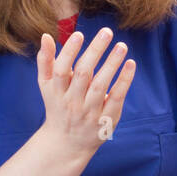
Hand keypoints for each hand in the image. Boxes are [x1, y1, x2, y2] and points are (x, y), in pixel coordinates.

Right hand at [36, 27, 135, 156]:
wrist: (67, 143)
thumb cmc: (57, 106)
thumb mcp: (47, 86)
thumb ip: (46, 61)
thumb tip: (46, 36)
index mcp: (56, 92)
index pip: (61, 70)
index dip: (69, 52)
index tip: (79, 34)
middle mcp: (72, 102)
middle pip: (83, 75)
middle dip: (95, 52)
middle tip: (107, 32)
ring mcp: (90, 112)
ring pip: (101, 86)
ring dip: (112, 64)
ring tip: (121, 45)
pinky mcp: (106, 119)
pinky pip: (116, 98)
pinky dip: (124, 81)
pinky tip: (130, 64)